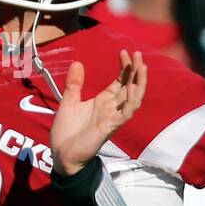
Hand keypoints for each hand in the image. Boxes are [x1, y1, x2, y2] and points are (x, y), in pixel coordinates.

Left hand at [50, 51, 146, 176]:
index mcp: (103, 101)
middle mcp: (112, 108)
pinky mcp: (110, 127)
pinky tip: (131, 88)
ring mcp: (113, 117)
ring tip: (142, 67)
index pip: (120, 81)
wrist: (62, 153)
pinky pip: (125, 113)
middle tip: (138, 54)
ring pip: (134, 99)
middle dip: (136, 71)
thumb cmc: (67, 131)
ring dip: (139, 84)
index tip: (124, 52)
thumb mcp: (69, 101)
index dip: (125, 67)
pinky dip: (131, 101)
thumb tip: (77, 63)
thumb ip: (74, 84)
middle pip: (131, 87)